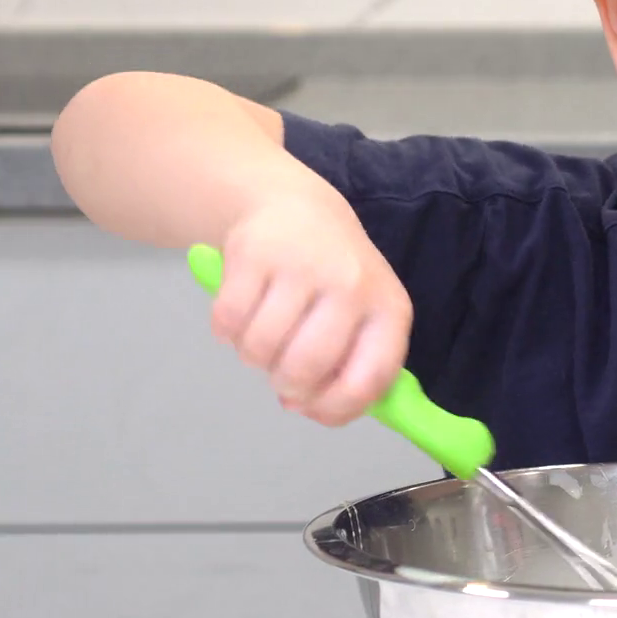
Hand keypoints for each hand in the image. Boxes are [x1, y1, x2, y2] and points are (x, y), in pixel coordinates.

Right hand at [210, 193, 410, 425]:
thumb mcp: (362, 319)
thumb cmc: (335, 278)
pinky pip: (227, 322)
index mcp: (389, 310)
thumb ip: (344, 370)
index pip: (367, 381)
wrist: (298, 208)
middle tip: (282, 367)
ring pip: (260, 349)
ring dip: (254, 356)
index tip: (312, 407)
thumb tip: (301, 406)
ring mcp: (302, 265)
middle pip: (305, 369)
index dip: (334, 409)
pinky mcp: (254, 252)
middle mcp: (351, 285)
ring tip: (266, 333)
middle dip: (286, 383)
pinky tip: (244, 312)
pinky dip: (227, 331)